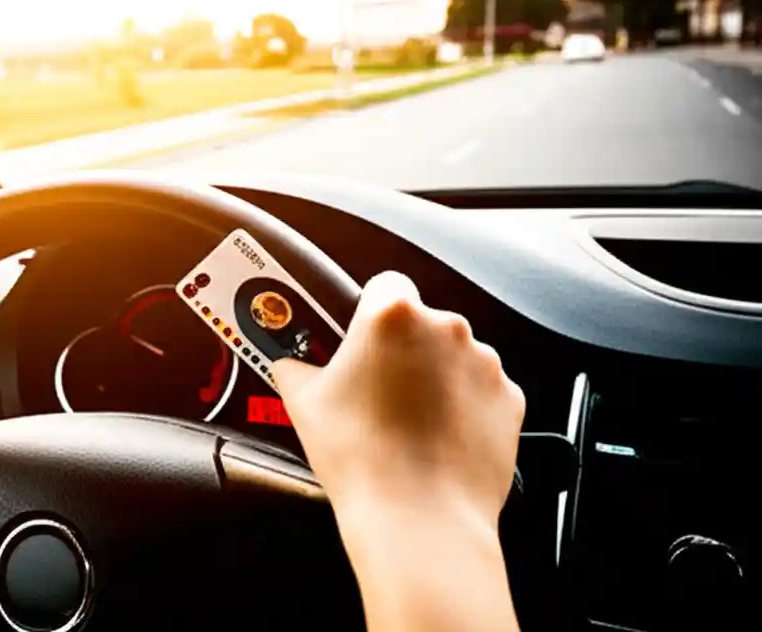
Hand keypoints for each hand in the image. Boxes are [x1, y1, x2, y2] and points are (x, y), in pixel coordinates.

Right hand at [274, 271, 523, 536]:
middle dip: (402, 350)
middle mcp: (445, 328)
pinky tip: (437, 438)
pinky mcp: (510, 399)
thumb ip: (296, 367)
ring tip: (408, 422)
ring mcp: (484, 363)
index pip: (384, 284)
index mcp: (391, 315)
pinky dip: (464, 407)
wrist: (419, 517)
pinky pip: (481, 391)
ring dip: (434, 378)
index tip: (360, 336)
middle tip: (376, 391)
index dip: (369, 309)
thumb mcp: (304, 402)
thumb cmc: (362, 457)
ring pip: (453, 357)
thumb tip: (290, 364)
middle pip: (420, 323)